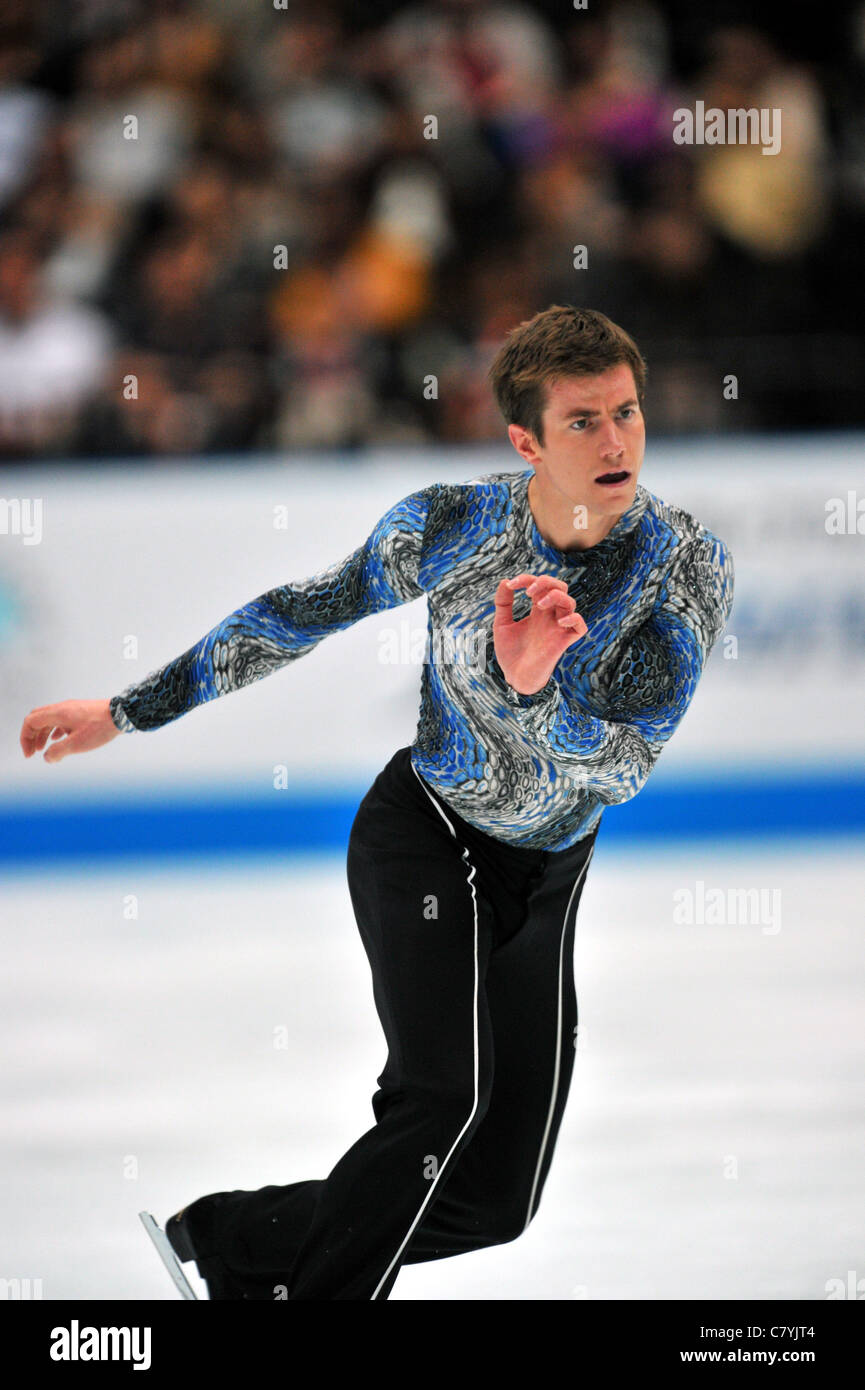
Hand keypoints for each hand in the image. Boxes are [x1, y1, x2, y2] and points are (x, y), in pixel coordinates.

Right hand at [20, 699, 120, 763]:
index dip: (25, 738)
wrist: (122, 714)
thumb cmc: (100, 727)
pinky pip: (61, 720)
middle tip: (32, 752)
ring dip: (43, 735)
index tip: (29, 754)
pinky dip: (54, 731)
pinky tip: (57, 740)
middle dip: (32, 736)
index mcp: (57, 713)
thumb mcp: (77, 744)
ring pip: (49, 720)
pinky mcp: (80, 712)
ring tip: (43, 749)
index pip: (31, 722)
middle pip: (37, 719)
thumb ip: (58, 752)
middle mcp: (62, 708)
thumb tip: (47, 758)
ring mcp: (71, 709)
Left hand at [493, 573, 586, 695]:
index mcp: (537, 611)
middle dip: (546, 581)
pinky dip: (573, 619)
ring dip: (556, 596)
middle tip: (529, 591)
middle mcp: (550, 616)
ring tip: (538, 604)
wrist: (515, 677)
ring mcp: (558, 628)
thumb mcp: (502, 624)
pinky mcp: (564, 642)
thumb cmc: (510, 652)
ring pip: (570, 602)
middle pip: (560, 588)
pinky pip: (580, 626)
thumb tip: (505, 581)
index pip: (540, 585)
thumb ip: (503, 603)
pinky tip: (559, 621)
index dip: (527, 579)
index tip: (512, 585)